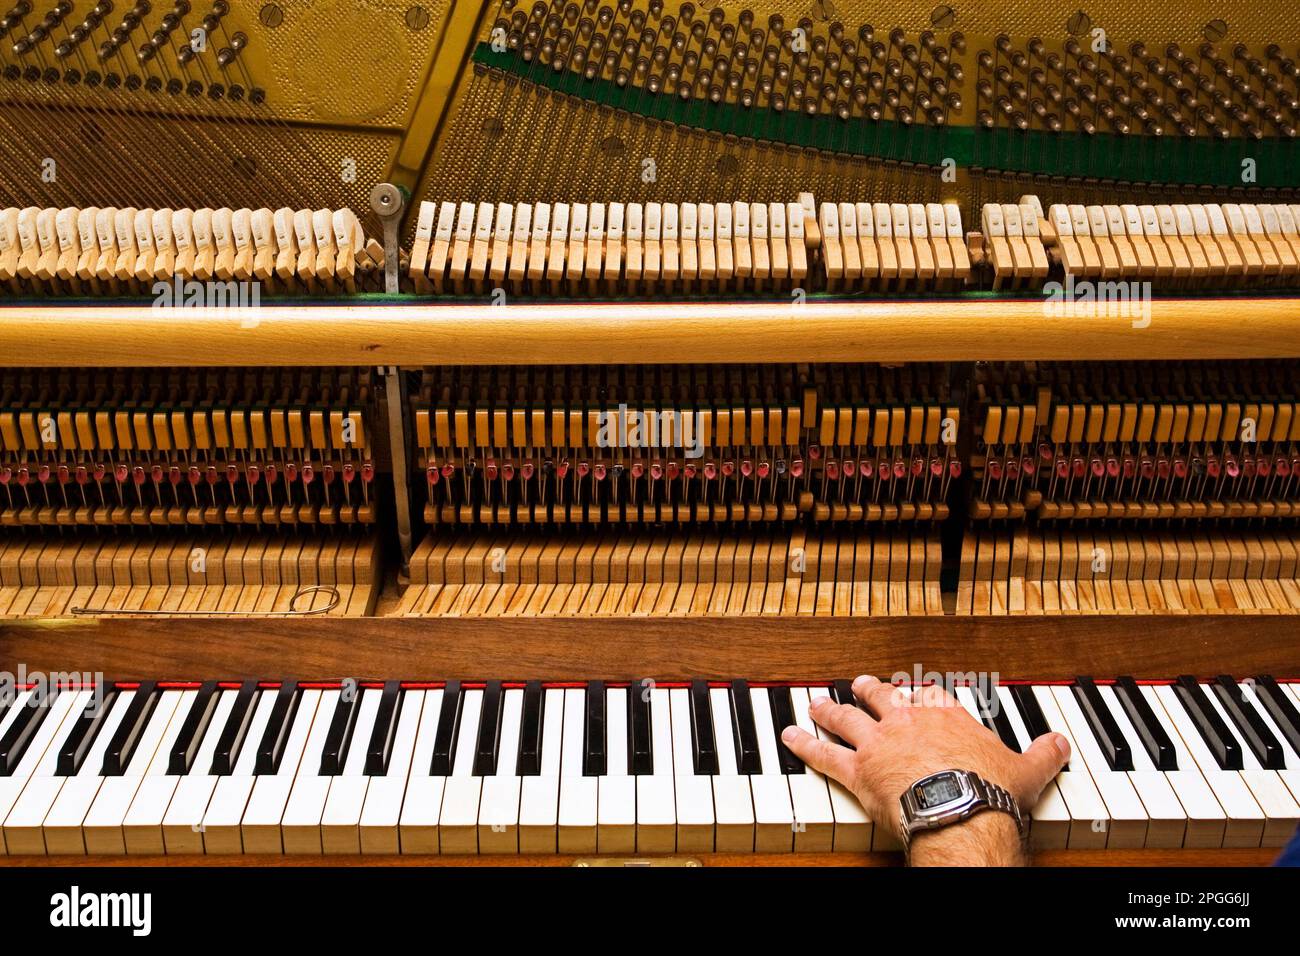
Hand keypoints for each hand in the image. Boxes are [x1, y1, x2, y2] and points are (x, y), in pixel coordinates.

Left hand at [780, 675, 1070, 864]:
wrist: (962, 809)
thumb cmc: (991, 791)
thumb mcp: (1028, 769)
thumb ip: (1043, 752)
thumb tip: (1061, 742)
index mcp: (948, 717)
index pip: (929, 694)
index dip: (917, 692)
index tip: (911, 688)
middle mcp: (908, 722)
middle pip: (882, 697)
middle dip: (867, 690)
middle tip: (857, 684)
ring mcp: (879, 743)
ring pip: (846, 718)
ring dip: (828, 710)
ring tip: (815, 703)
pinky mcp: (857, 770)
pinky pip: (822, 754)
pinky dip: (802, 744)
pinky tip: (789, 737)